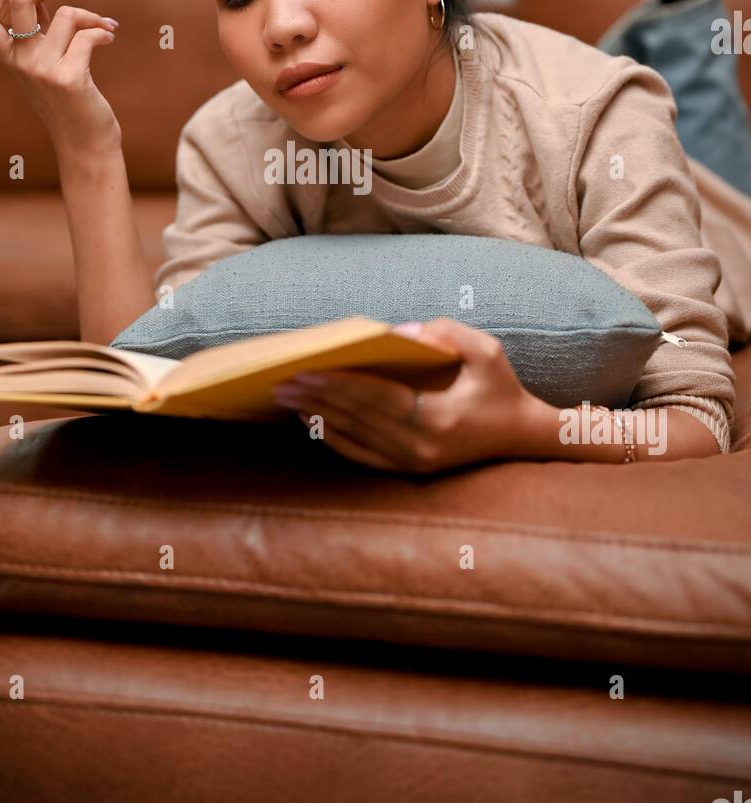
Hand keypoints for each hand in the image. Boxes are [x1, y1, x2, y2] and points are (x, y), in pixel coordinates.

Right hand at [0, 0, 122, 152]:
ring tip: (105, 27)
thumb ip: (38, 30)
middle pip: (18, 2)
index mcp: (10, 60)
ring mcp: (42, 72)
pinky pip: (88, 35)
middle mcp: (20, 65)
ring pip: (66, 16)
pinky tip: (110, 37)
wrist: (86, 143)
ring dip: (92, 17)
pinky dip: (103, 31)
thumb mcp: (45, 63)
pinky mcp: (69, 79)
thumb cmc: (70, 99)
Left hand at [272, 318, 536, 473]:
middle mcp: (420, 447)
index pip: (375, 398)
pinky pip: (361, 456)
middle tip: (281, 382)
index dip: (337, 384)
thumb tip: (399, 332)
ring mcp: (413, 464)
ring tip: (286, 400)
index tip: (304, 371)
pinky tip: (313, 422)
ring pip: (353, 438)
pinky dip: (334, 439)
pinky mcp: (409, 471)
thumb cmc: (501, 388)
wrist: (521, 437)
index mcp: (438, 419)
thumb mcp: (486, 351)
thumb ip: (445, 334)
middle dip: (316, 398)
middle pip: (356, 418)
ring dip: (317, 417)